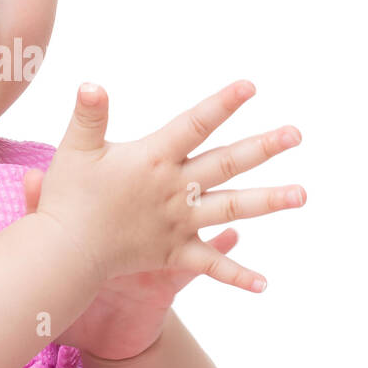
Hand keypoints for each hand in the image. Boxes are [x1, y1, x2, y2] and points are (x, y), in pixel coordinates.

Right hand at [26, 80, 305, 359]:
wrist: (65, 251)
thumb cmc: (68, 198)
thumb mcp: (76, 150)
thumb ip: (89, 116)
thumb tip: (91, 84)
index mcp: (153, 159)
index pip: (194, 124)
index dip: (222, 104)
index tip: (251, 86)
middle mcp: (174, 189)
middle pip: (226, 164)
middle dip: (262, 148)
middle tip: (295, 134)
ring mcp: (179, 223)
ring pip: (231, 210)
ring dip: (268, 202)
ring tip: (302, 195)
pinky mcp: (175, 254)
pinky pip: (211, 266)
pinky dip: (237, 275)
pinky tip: (266, 283)